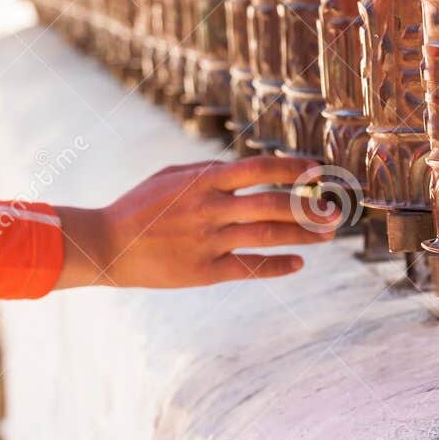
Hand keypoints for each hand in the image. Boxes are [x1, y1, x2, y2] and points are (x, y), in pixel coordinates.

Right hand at [52, 156, 336, 289]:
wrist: (106, 245)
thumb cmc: (140, 206)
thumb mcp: (171, 175)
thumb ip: (209, 170)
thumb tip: (249, 169)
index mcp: (202, 180)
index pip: (258, 168)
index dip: (291, 167)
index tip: (317, 169)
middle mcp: (209, 209)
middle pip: (271, 204)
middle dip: (308, 207)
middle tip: (333, 212)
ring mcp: (207, 242)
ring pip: (266, 236)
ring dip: (303, 235)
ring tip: (327, 235)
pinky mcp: (202, 272)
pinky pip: (248, 267)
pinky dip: (276, 266)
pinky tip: (297, 263)